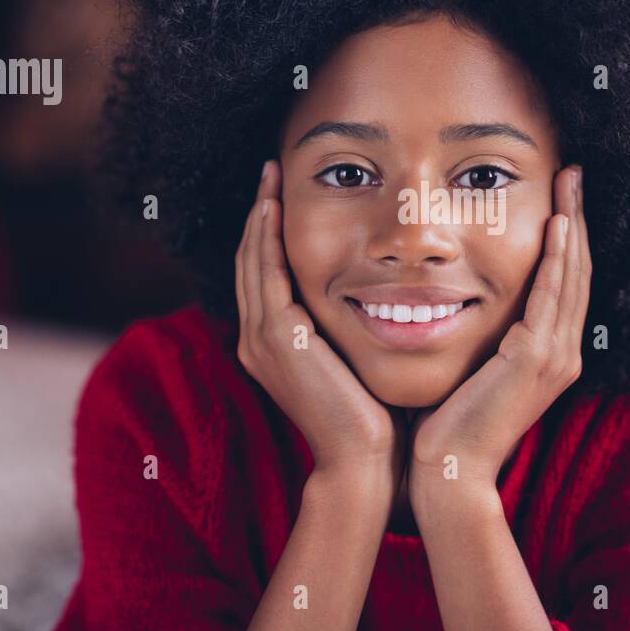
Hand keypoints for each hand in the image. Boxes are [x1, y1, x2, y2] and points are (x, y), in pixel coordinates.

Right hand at [235, 159, 405, 489]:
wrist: (364, 459)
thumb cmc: (372, 414)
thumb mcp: (353, 359)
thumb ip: (349, 328)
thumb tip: (380, 298)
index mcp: (273, 345)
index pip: (263, 275)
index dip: (268, 234)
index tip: (282, 195)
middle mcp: (257, 339)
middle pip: (249, 261)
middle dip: (259, 214)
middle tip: (269, 172)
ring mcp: (262, 338)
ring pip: (251, 261)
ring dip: (259, 215)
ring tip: (269, 178)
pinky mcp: (276, 337)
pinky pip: (264, 273)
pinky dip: (266, 238)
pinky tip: (274, 208)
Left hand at [409, 165, 590, 490]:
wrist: (451, 471)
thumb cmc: (450, 424)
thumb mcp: (475, 371)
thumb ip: (484, 338)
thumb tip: (461, 302)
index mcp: (551, 355)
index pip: (566, 283)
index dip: (567, 237)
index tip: (561, 195)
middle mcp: (563, 353)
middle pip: (578, 271)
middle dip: (577, 217)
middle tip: (573, 172)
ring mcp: (555, 357)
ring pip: (572, 276)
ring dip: (572, 224)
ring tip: (570, 181)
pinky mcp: (537, 359)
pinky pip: (552, 297)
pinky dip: (557, 259)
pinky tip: (557, 225)